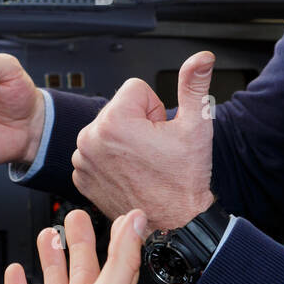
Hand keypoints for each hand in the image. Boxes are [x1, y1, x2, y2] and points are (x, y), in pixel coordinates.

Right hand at [0, 208, 147, 283]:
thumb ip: (121, 262)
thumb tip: (138, 224)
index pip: (120, 270)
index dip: (121, 241)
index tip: (121, 218)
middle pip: (86, 274)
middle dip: (82, 244)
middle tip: (75, 218)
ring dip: (53, 261)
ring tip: (48, 235)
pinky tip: (16, 273)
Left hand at [71, 51, 215, 229]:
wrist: (174, 225)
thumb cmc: (184, 182)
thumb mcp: (196, 127)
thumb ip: (194, 86)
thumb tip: (202, 57)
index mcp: (114, 122)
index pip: (136, 89)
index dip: (156, 109)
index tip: (161, 133)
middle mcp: (90, 139)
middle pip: (120, 108)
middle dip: (138, 123)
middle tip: (154, 152)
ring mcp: (83, 161)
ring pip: (108, 129)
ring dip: (124, 141)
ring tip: (143, 164)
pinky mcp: (81, 178)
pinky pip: (97, 152)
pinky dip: (111, 160)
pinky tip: (129, 175)